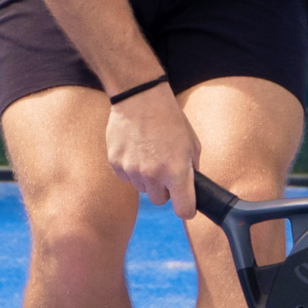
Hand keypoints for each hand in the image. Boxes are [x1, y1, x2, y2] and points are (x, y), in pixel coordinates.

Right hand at [105, 85, 202, 220]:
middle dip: (163, 189)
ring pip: (142, 188)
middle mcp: (153, 174)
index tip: (185, 204)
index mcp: (176, 171)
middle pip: (159, 200)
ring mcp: (132, 169)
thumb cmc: (169, 118)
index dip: (186, 209)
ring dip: (146, 178)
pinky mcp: (116, 163)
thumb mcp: (191, 143)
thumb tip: (190, 187)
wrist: (139, 97)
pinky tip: (135, 149)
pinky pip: (126, 177)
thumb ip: (192, 168)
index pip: (184, 209)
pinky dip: (131, 168)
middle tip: (164, 169)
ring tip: (148, 153)